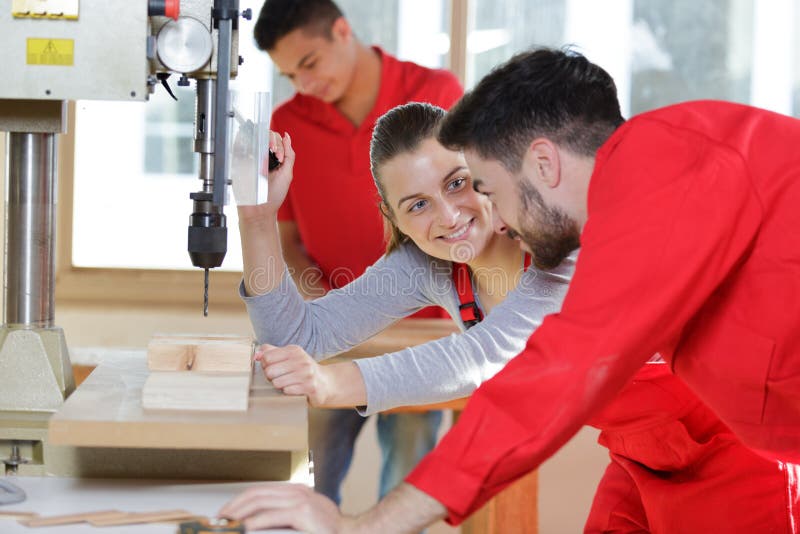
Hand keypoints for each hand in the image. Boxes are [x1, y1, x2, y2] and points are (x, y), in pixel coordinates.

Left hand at [219, 483, 349, 532]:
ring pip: (259, 501)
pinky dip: (252, 524)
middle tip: (219, 520)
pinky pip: (270, 516)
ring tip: (226, 524)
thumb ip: (284, 519)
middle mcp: (298, 492)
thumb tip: (256, 526)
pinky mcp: (302, 512)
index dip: (240, 502)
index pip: (261, 492)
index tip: (227, 514)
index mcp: (298, 492)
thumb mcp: (305, 522)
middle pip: (256, 494)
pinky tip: (243, 529)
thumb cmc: (330, 533)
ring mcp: (301, 500)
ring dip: (238, 514)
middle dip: (233, 507)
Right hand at [238, 131, 294, 223]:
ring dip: (260, 141)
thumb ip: (289, 155)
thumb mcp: (287, 174)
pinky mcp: (238, 162)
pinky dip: (245, 143)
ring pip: (251, 137)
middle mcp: (260, 156)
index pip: (274, 139)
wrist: (259, 210)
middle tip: (275, 155)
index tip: (280, 158)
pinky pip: (238, 146)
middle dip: (272, 141)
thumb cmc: (273, 196)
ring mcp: (249, 158)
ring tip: (267, 154)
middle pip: (263, 135)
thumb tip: (287, 137)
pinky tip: (253, 154)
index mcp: (272, 157)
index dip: (278, 144)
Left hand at [255, 344, 332, 405]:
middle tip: (280, 377)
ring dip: (280, 386)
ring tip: (288, 383)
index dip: (266, 365)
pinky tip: (295, 389)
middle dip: (271, 377)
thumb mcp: (289, 357)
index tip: (273, 368)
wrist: (325, 383)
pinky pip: (287, 391)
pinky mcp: (310, 387)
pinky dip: (288, 392)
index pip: (267, 357)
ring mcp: (307, 373)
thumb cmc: (303, 370)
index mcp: (294, 350)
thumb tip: (256, 355)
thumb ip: (271, 353)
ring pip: (277, 382)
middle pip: (269, 371)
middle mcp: (301, 360)